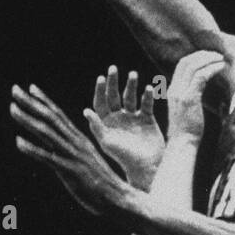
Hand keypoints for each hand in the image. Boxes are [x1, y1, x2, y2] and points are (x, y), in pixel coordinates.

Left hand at [11, 84, 129, 216]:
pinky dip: (32, 149)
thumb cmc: (102, 182)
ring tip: (12, 109)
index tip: (31, 87)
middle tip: (15, 89)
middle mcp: (75, 142)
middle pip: (50, 117)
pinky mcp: (69, 170)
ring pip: (47, 132)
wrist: (118, 197)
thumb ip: (75, 151)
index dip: (44, 100)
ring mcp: (72, 155)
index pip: (59, 115)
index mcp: (79, 139)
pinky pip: (47, 157)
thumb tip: (62, 149)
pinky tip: (18, 142)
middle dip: (31, 102)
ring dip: (28, 119)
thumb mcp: (87, 160)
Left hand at [84, 66, 163, 189]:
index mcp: (106, 122)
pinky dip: (147, 96)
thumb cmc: (124, 157)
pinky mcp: (147, 119)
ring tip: (132, 74)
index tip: (101, 78)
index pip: (100, 102)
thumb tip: (86, 111)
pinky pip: (146, 104)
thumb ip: (97, 127)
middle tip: (113, 68)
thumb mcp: (108, 142)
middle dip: (113, 82)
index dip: (100, 90)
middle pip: (114, 96)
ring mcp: (133, 117)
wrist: (147, 165)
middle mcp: (118, 118)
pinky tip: (148, 88)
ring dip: (131, 85)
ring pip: (130, 97)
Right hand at [165, 51, 225, 144]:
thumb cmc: (188, 131)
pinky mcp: (189, 98)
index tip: (208, 57)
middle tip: (216, 54)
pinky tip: (221, 67)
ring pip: (194, 66)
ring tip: (221, 59)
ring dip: (209, 59)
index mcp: (173, 91)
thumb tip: (206, 92)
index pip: (181, 66)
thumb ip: (193, 98)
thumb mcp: (188, 110)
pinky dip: (212, 69)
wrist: (182, 143)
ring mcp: (181, 92)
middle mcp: (174, 89)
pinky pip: (201, 76)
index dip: (195, 58)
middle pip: (186, 62)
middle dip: (202, 55)